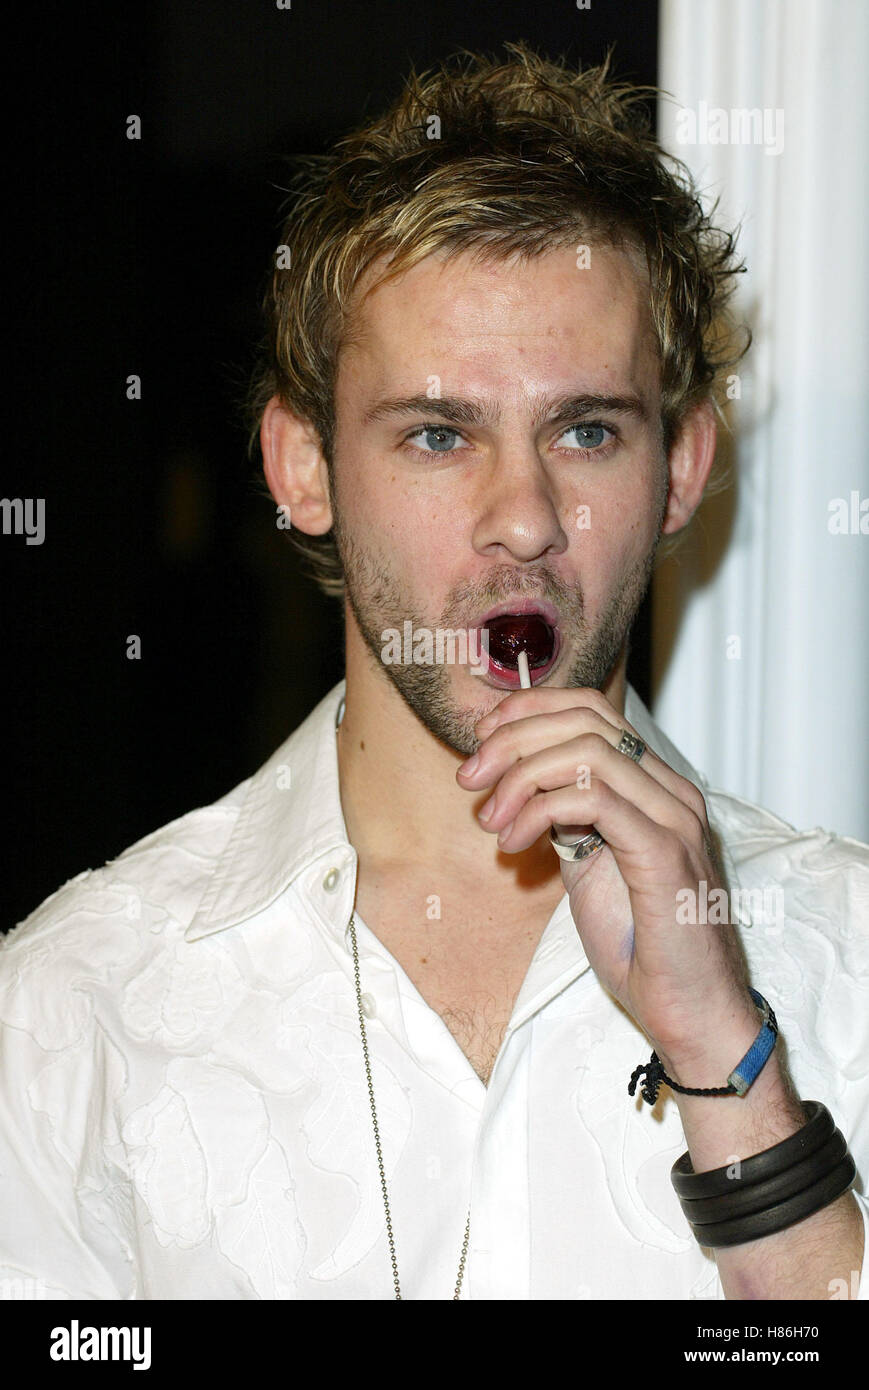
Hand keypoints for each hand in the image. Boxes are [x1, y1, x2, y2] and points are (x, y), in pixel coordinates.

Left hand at [456, 686, 757, 1072]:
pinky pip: (594, 798)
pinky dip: (540, 809)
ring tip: (490, 819)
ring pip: (587, 750)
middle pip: (585, 720)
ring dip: (521, 776)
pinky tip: (514, 842)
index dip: (530, 711)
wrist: (692, 1015)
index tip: (482, 739)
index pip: (593, 711)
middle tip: (470, 778)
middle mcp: (672, 793)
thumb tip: (520, 788)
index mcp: (657, 789)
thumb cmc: (645, 949)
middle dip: (512, 739)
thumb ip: (567, 822)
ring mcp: (673, 819)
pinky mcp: (664, 853)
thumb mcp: (592, 868)